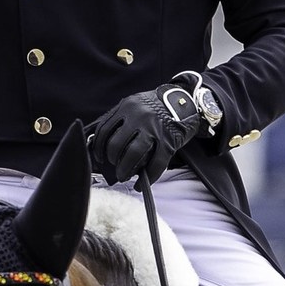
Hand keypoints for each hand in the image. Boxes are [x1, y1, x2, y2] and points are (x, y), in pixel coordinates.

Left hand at [89, 87, 203, 185]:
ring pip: (133, 154)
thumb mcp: (135, 105)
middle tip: (114, 167)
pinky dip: (147, 177)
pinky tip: (140, 184)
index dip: (98, 147)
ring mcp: (155, 129)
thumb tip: (104, 144)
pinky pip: (156, 164)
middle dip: (112, 161)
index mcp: (128, 106)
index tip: (99, 157)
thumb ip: (121, 119)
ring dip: (124, 169)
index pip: (104, 130)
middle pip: (116, 144)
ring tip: (123, 175)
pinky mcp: (169, 141)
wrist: (186, 102)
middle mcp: (139, 116)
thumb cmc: (158, 107)